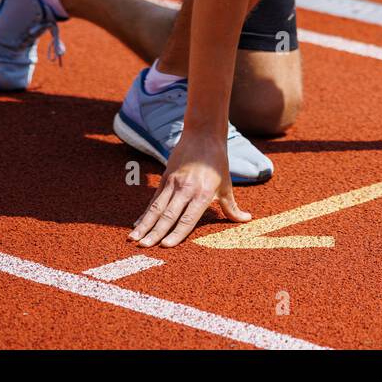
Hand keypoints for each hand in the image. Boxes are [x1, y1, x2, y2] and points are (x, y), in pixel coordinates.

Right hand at [128, 128, 251, 247]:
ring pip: (156, 208)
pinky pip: (154, 199)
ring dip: (145, 225)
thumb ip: (232, 207)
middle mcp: (186, 189)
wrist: (203, 135)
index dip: (176, 233)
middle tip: (143, 247)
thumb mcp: (227, 185)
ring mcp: (173, 183)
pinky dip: (145, 213)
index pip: (188, 218)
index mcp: (203, 193)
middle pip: (168, 215)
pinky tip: (137, 224)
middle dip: (155, 233)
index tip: (166, 246)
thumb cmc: (218, 163)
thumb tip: (246, 220)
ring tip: (134, 239)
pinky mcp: (165, 178)